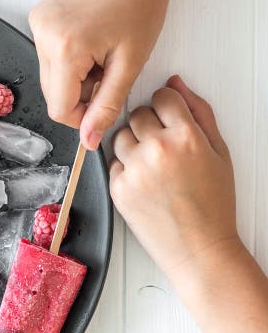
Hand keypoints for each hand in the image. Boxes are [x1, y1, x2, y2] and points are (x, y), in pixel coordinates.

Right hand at [29, 0, 171, 148]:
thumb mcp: (130, 65)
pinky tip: (88, 40)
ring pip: (51, 77)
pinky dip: (68, 58)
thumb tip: (89, 140)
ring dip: (75, 75)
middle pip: (53, 94)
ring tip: (99, 52)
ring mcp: (37, 25)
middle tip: (107, 71)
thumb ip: (107, 107)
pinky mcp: (38, 19)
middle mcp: (44, 36)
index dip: (82, 116)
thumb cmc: (140, 4)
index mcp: (66, 49)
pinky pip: (48, 56)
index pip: (59, 109)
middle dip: (80, 92)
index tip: (102, 105)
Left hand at [110, 75, 238, 277]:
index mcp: (187, 136)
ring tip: (153, 166)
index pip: (162, 97)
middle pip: (137, 114)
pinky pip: (113, 163)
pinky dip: (124, 169)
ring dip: (132, 145)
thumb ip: (199, 112)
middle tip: (162, 147)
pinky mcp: (117, 187)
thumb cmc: (213, 204)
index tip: (168, 118)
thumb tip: (177, 84)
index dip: (166, 107)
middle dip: (148, 125)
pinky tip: (144, 183)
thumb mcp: (219, 152)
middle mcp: (158, 149)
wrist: (198, 248)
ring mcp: (134, 169)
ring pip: (120, 137)